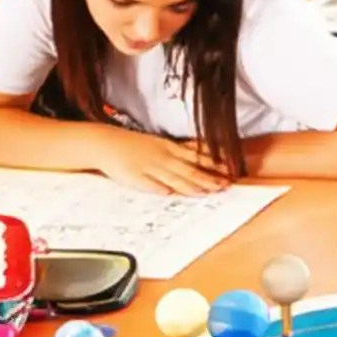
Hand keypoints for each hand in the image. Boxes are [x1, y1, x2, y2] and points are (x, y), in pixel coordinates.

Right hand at [94, 129, 228, 195]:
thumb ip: (180, 150)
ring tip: (207, 192)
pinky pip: (149, 184)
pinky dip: (159, 188)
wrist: (107, 143)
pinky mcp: (135, 177)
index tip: (229, 170)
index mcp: (169, 149)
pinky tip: (169, 193)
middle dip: (209, 179)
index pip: (197, 157)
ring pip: (174, 178)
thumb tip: (201, 153)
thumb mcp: (161, 143)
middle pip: (190, 170)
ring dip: (191, 186)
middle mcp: (163, 158)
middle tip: (225, 185)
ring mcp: (149, 168)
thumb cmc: (135, 145)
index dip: (214, 165)